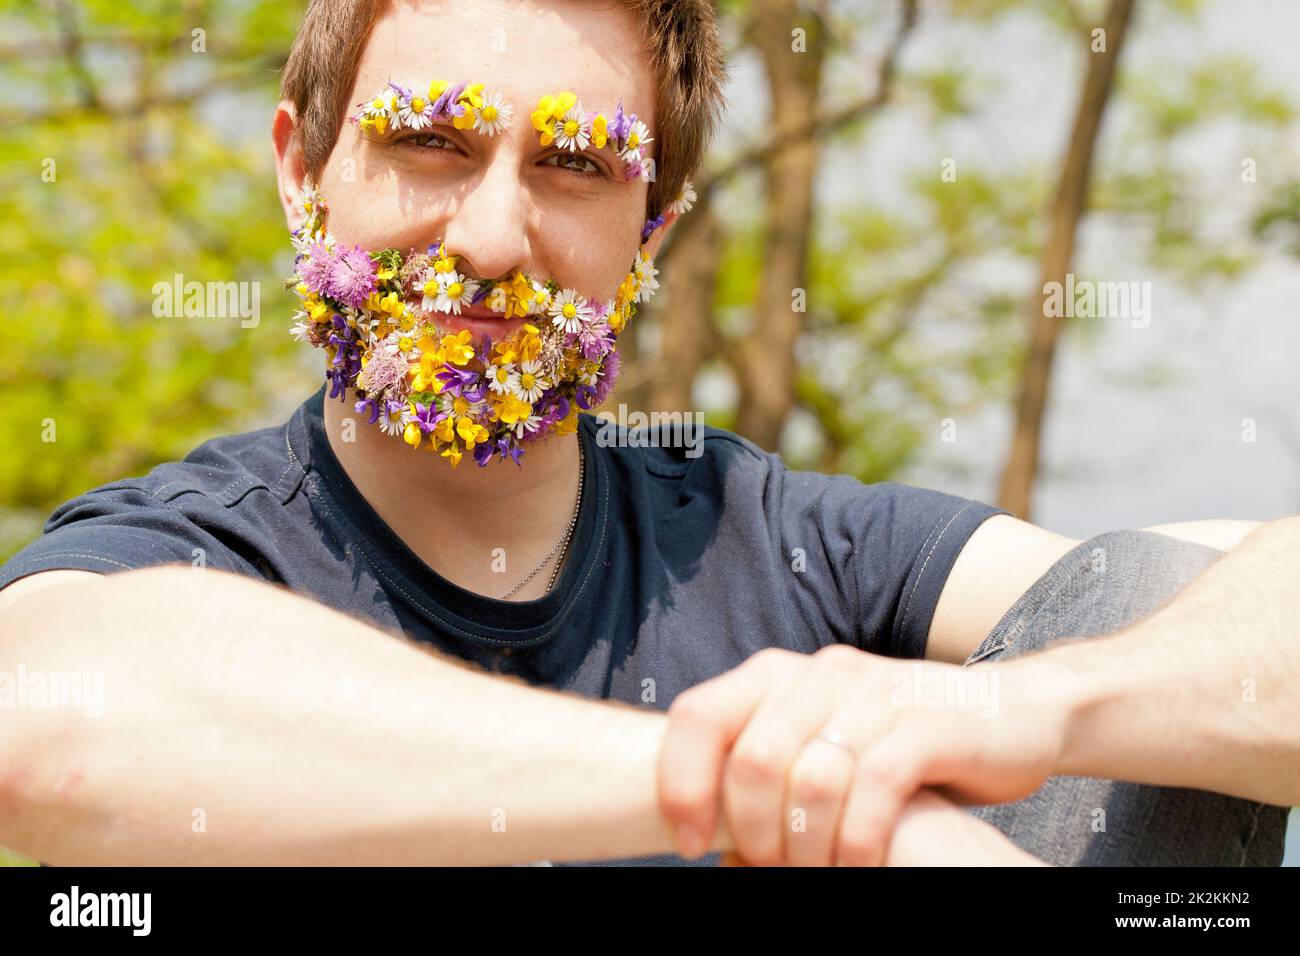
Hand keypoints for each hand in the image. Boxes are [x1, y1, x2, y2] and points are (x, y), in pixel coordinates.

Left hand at [658, 645, 1066, 865]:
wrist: (1007, 714)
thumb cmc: (893, 744)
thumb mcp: (818, 740)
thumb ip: (766, 767)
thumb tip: (705, 835)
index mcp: (778, 675)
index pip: (697, 716)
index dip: (681, 783)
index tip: (688, 843)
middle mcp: (820, 674)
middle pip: (752, 757)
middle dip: (751, 829)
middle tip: (769, 866)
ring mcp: (875, 694)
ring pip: (812, 778)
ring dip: (805, 845)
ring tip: (816, 872)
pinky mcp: (927, 723)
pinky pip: (874, 788)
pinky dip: (856, 841)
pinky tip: (858, 866)